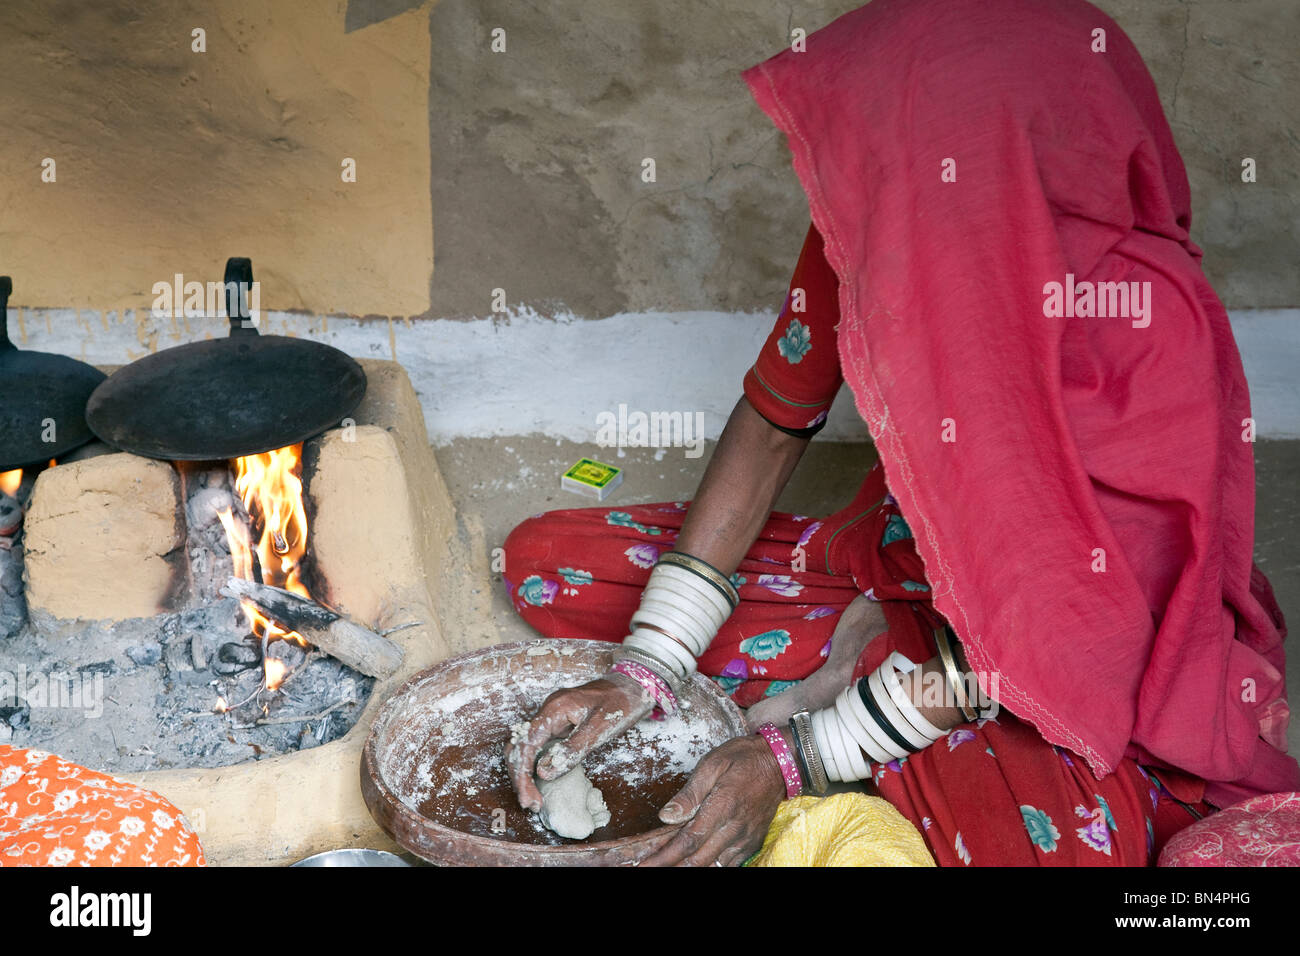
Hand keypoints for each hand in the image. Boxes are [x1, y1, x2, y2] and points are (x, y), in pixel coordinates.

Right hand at [508, 674, 653, 812]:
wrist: (634, 686)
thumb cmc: (621, 702)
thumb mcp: (600, 728)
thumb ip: (572, 750)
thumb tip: (544, 773)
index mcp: (555, 708)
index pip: (526, 743)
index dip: (523, 773)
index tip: (529, 798)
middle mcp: (548, 710)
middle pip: (519, 745)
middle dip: (520, 776)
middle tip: (531, 803)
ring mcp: (552, 716)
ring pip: (526, 746)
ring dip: (525, 772)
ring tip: (534, 797)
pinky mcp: (559, 723)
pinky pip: (538, 745)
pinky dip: (535, 765)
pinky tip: (541, 781)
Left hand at [641, 732, 786, 866]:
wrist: (781, 762)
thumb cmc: (743, 758)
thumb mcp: (712, 764)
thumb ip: (689, 794)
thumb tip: (666, 816)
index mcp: (722, 806)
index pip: (688, 841)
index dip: (664, 858)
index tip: (644, 865)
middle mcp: (735, 828)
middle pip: (699, 861)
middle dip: (673, 867)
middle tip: (651, 866)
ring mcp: (746, 838)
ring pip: (715, 866)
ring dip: (691, 867)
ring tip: (671, 863)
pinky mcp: (753, 842)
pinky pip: (730, 864)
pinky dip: (712, 865)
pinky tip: (696, 861)